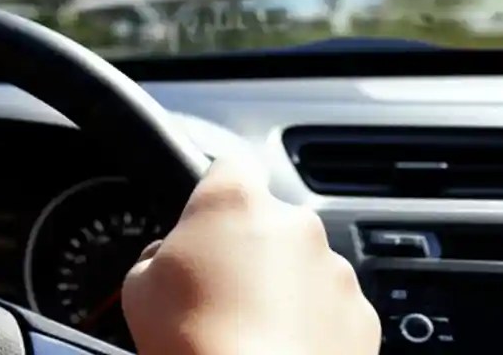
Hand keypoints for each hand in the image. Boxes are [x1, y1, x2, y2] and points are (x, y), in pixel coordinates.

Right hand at [122, 157, 379, 354]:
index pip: (228, 165)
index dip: (213, 194)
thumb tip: (169, 259)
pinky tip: (282, 349)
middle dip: (249, 248)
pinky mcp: (363, 314)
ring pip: (302, 265)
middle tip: (219, 291)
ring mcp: (335, 269)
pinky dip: (313, 323)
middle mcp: (293, 223)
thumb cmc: (192, 340)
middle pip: (268, 221)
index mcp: (234, 201)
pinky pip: (331, 306)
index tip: (203, 224)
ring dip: (282, 286)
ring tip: (252, 330)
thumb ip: (158, 255)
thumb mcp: (138, 287)